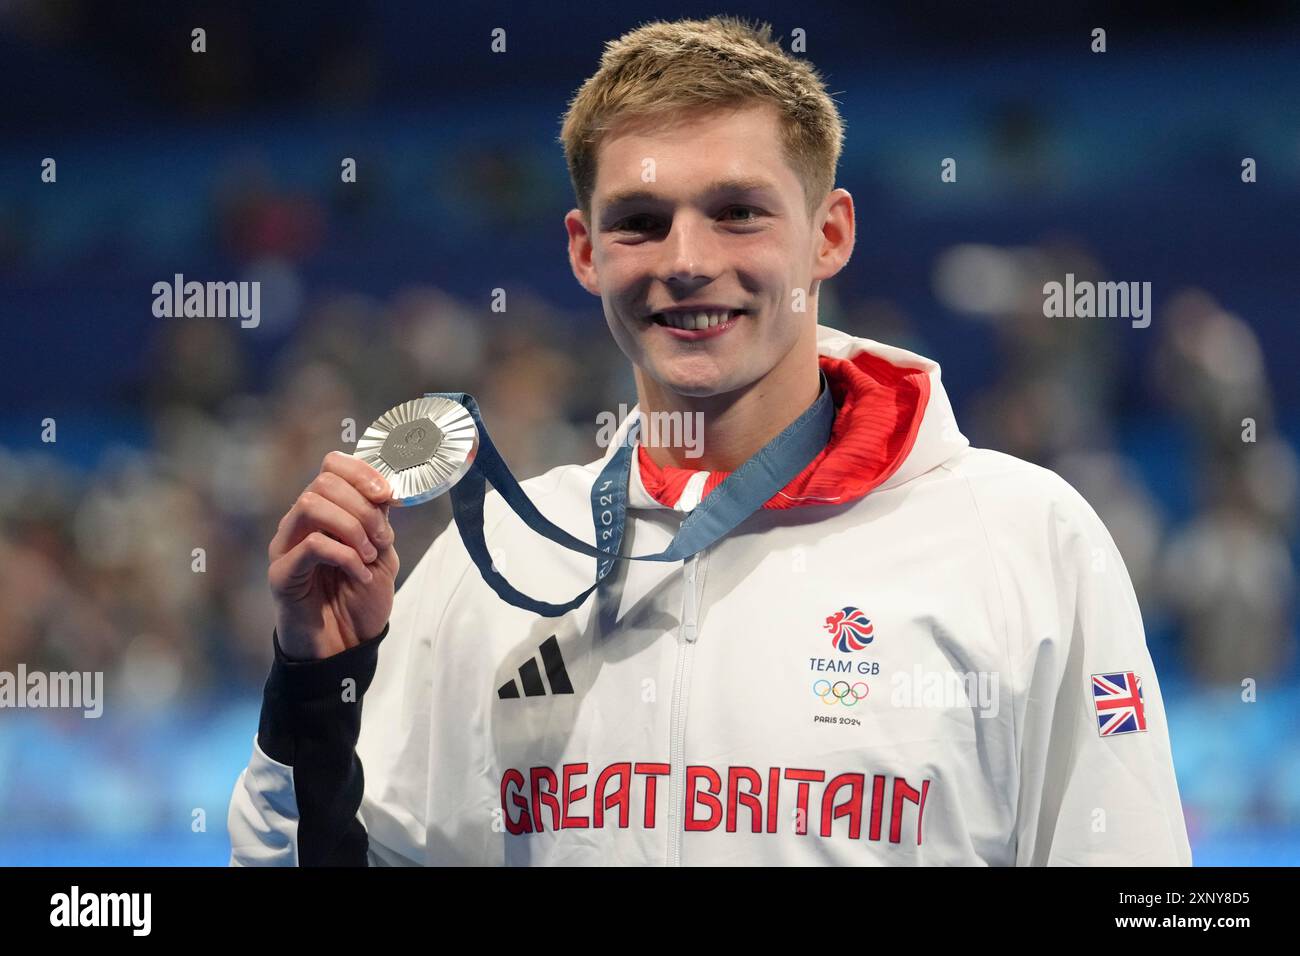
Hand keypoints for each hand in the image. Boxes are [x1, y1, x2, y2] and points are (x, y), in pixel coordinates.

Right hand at [267, 451, 398, 660]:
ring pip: (311, 504)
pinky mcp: (281, 574)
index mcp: (326, 512)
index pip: (332, 466)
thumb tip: (386, 490)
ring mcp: (286, 546)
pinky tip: (360, 576)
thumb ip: (380, 521)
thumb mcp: (381, 555)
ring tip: (368, 555)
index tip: (388, 495)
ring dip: (351, 526)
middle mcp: (300, 523)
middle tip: (381, 537)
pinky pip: (311, 546)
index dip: (361, 472)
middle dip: (362, 506)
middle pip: (324, 481)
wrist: (346, 649)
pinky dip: (345, 556)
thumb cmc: (359, 602)